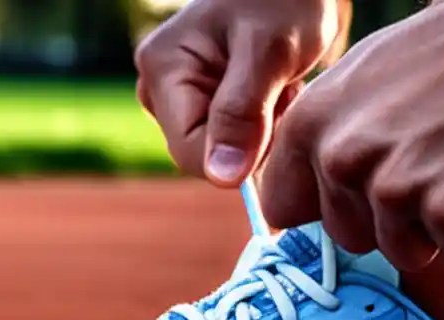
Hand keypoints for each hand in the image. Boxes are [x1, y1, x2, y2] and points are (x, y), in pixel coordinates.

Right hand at [134, 0, 344, 186]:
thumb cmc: (284, 0)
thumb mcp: (269, 52)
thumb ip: (243, 113)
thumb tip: (221, 178)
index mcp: (162, 70)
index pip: (191, 154)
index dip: (240, 155)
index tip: (278, 118)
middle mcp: (159, 87)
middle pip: (204, 155)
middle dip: (252, 139)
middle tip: (280, 93)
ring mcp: (178, 96)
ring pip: (222, 151)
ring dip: (261, 132)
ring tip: (280, 87)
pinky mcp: (202, 102)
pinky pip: (233, 140)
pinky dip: (263, 125)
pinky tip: (277, 91)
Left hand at [260, 0, 443, 269]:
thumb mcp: (374, 77)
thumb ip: (332, 136)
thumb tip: (290, 207)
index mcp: (314, 119)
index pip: (283, 206)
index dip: (331, 204)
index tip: (369, 186)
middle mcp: (346, 157)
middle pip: (352, 239)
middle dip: (395, 216)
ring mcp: (401, 189)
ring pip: (410, 253)